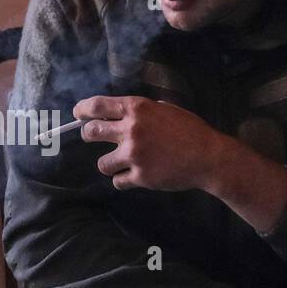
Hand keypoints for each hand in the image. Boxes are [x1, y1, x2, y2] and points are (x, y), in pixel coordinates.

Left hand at [73, 95, 223, 191]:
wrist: (209, 157)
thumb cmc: (190, 131)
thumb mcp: (165, 109)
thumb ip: (141, 112)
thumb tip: (117, 115)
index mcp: (137, 109)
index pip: (98, 106)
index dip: (82, 110)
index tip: (77, 114)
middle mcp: (131, 130)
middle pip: (91, 133)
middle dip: (89, 135)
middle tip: (92, 137)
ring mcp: (134, 155)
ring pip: (102, 163)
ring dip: (109, 163)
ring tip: (122, 162)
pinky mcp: (140, 177)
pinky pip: (118, 181)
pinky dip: (124, 180)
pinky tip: (135, 175)